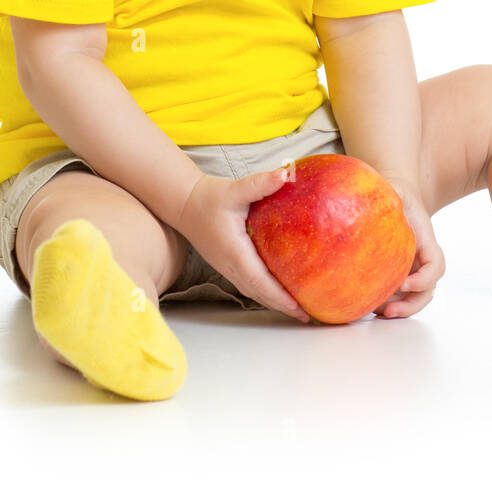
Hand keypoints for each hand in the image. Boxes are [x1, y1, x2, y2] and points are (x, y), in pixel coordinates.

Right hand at [176, 169, 311, 322]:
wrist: (184, 204)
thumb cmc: (208, 198)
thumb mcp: (235, 189)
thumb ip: (260, 184)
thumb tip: (285, 174)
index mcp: (234, 251)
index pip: (258, 280)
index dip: (278, 295)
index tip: (297, 306)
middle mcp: (230, 265)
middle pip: (259, 293)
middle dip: (282, 306)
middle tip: (307, 316)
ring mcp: (228, 268)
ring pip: (254, 292)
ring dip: (274, 303)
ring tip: (298, 311)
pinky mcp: (228, 265)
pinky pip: (250, 285)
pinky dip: (265, 293)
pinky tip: (279, 293)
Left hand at [371, 178, 444, 318]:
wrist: (399, 200)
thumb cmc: (397, 194)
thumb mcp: (396, 190)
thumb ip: (391, 192)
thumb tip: (373, 199)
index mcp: (426, 241)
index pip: (435, 265)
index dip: (424, 279)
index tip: (404, 283)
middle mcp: (423, 259)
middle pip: (428, 290)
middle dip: (411, 304)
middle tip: (388, 310)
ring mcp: (413, 269)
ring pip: (415, 298)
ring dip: (401, 309)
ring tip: (378, 312)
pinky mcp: (400, 274)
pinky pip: (400, 295)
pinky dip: (389, 303)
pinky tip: (369, 304)